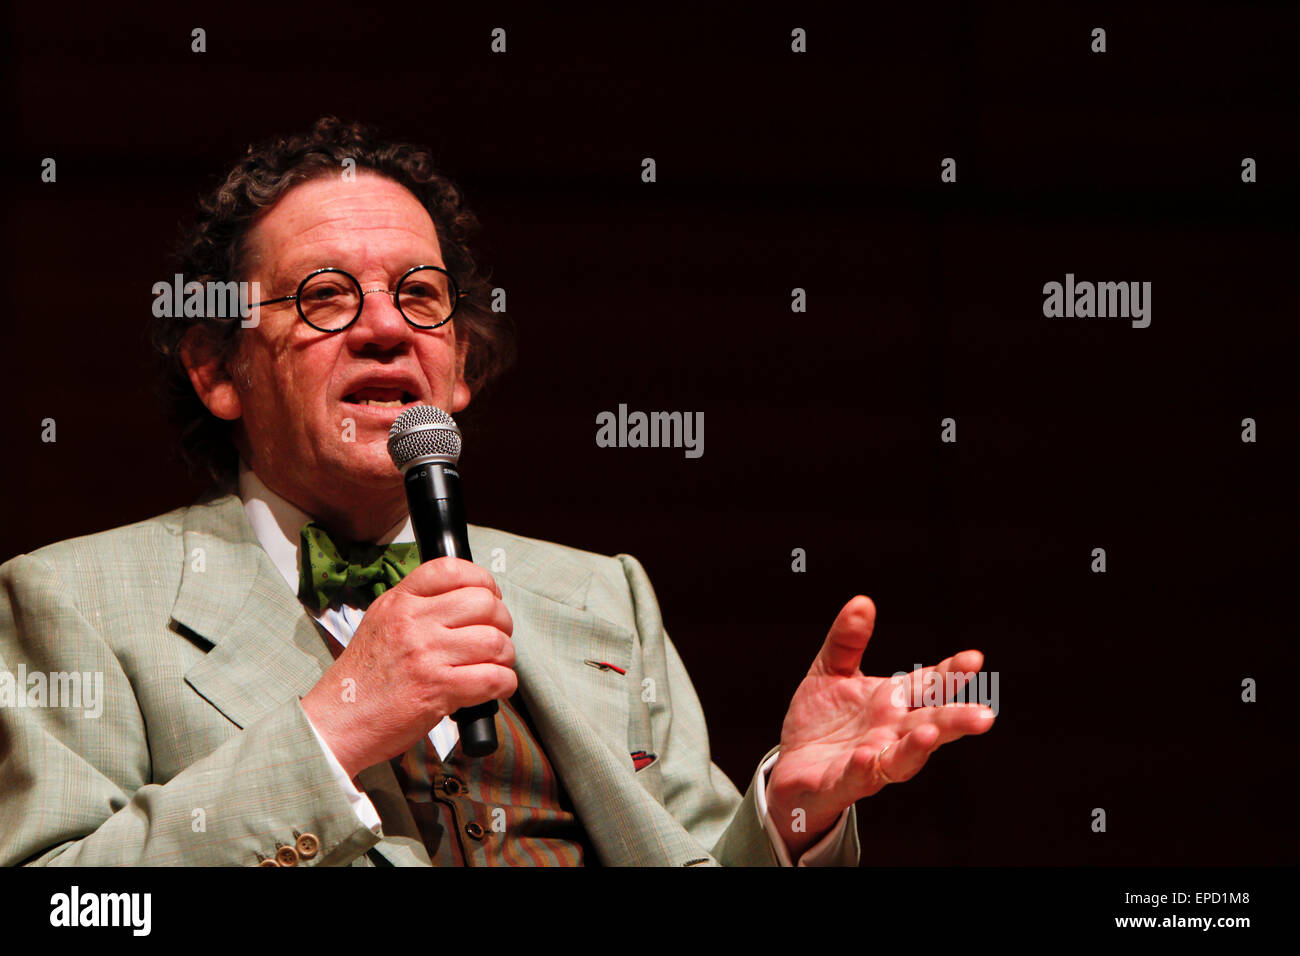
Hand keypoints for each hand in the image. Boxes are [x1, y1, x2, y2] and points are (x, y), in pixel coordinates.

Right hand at [301, 556, 515, 778]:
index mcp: (399, 602)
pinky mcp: (438, 690)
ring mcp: (426, 656)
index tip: (489, 596)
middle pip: (484, 603)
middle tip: (496, 636)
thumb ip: (416, 607)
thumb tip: (466, 600)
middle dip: (502, 621)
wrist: (337, 722)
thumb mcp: (380, 623)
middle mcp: (413, 623)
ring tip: (495, 665)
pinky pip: (493, 678)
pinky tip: (496, 687)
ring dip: (505, 655)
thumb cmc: (362, 679)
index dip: (482, 580)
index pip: (451, 569)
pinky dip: (504, 683)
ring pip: (495, 641)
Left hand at [765, 596, 994, 858]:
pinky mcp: (843, 782)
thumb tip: (862, 602)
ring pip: (903, 759)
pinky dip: (865, 769)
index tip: (974, 658)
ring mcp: (871, 760)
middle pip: (930, 725)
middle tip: (984, 716)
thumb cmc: (822, 719)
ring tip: (930, 735)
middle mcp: (890, 732)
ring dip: (917, 748)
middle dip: (955, 720)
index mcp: (894, 702)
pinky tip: (868, 757)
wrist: (793, 764)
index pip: (930, 686)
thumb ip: (847, 640)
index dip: (951, 674)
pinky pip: (858, 778)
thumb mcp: (830, 670)